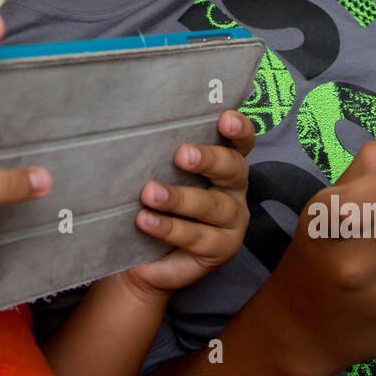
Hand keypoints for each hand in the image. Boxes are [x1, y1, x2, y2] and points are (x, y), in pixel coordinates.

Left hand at [120, 109, 253, 298]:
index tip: (226, 118)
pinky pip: (197, 238)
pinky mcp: (220, 250)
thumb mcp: (158, 175)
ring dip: (179, 198)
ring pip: (212, 206)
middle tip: (182, 154)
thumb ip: (159, 155)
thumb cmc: (153, 203)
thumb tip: (135, 132)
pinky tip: (146, 220)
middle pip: (232, 170)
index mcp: (225, 164)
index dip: (239, 129)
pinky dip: (169, 228)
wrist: (142, 256)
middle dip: (208, 159)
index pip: (240, 143)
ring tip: (149, 193)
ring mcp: (232, 222)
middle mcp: (234, 190)